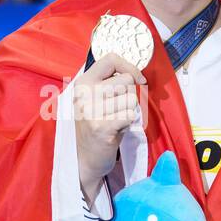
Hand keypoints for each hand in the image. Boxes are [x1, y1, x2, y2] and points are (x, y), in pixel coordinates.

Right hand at [73, 53, 145, 204]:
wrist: (85, 161)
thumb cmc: (96, 128)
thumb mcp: (95, 100)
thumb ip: (109, 83)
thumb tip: (136, 73)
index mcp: (82, 83)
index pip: (110, 59)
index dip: (129, 66)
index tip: (138, 79)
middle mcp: (84, 94)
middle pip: (127, 81)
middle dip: (130, 96)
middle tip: (116, 112)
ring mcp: (91, 111)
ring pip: (131, 99)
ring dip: (129, 112)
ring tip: (115, 122)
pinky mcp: (101, 127)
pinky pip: (130, 115)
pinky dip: (129, 124)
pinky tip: (117, 131)